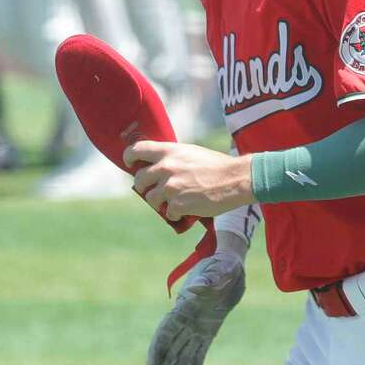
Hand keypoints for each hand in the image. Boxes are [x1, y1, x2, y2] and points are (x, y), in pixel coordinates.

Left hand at [124, 141, 254, 221]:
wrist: (234, 179)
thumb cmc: (216, 165)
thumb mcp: (191, 153)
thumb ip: (173, 158)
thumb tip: (160, 165)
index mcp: (169, 151)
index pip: (137, 150)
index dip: (129, 157)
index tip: (131, 164)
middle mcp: (166, 167)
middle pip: (139, 179)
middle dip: (144, 187)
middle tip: (154, 190)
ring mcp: (170, 187)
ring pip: (151, 199)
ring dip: (159, 203)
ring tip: (173, 202)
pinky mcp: (178, 204)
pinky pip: (168, 213)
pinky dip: (175, 215)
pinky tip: (185, 212)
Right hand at [147, 249, 245, 364]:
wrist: (232, 264)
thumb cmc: (223, 264)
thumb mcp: (218, 270)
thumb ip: (207, 280)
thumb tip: (194, 290)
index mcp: (186, 304)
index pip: (166, 329)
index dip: (157, 347)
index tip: (150, 364)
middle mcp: (188, 317)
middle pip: (170, 343)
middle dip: (161, 362)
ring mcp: (198, 324)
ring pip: (183, 349)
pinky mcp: (210, 328)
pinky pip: (201, 349)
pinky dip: (196, 362)